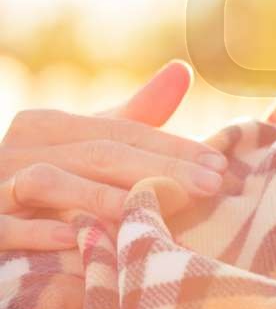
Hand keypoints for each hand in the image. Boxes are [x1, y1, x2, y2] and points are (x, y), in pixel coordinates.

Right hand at [0, 60, 226, 250]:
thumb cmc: (45, 175)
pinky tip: (74, 238)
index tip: (221, 164)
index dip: (174, 147)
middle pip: (96, 154)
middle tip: (210, 186)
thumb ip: (134, 115)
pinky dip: (35, 230)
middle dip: (157, 170)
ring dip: (100, 196)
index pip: (123, 131)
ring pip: (47, 181)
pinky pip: (2, 226)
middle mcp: (19, 149)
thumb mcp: (85, 143)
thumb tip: (182, 70)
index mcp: (48, 126)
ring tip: (151, 209)